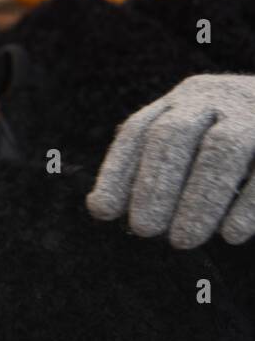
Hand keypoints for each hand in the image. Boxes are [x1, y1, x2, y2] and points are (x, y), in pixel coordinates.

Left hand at [86, 74, 254, 248]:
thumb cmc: (237, 143)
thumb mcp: (194, 143)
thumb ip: (154, 168)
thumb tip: (101, 208)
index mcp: (182, 100)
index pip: (139, 131)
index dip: (118, 171)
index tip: (102, 212)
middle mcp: (215, 99)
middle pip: (174, 135)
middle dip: (155, 185)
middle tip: (144, 230)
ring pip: (222, 150)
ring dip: (199, 199)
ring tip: (182, 241)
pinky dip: (249, 203)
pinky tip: (232, 235)